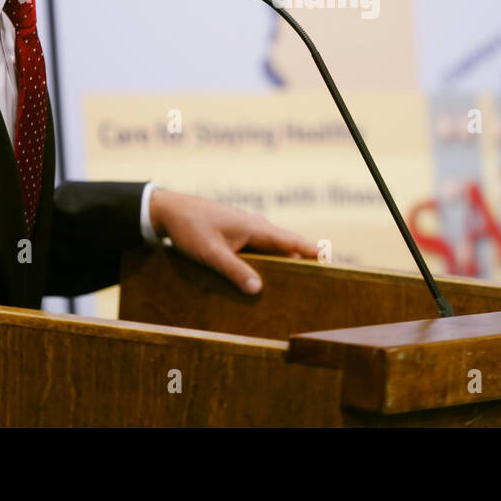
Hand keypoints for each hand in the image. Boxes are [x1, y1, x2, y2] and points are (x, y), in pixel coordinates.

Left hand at [149, 188, 318, 294]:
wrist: (169, 210)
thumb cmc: (190, 228)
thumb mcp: (211, 253)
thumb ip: (234, 271)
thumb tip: (258, 290)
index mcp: (255, 228)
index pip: (291, 241)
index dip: (312, 251)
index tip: (331, 260)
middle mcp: (256, 226)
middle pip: (286, 246)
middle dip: (303, 260)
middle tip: (320, 278)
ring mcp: (247, 229)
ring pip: (272, 248)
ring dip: (284, 261)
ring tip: (298, 281)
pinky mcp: (237, 233)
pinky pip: (260, 249)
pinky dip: (268, 260)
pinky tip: (265, 275)